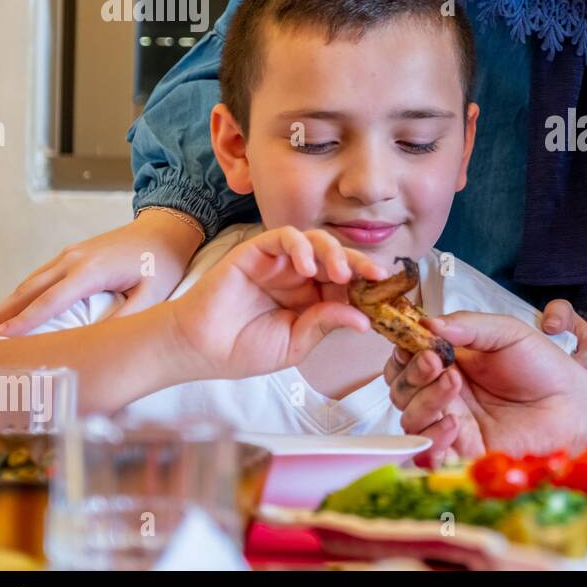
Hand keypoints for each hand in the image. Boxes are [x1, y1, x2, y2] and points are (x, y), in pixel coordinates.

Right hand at [0, 209, 205, 339]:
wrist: (166, 228)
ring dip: (4, 305)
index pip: (51, 301)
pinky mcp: (71, 255)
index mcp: (92, 270)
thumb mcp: (156, 293)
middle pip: (28, 290)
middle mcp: (74, 259)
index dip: (24, 321)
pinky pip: (40, 278)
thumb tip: (103, 342)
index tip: (0, 337)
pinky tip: (8, 310)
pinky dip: (20, 295)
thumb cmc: (163, 261)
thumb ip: (130, 317)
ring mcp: (70, 254)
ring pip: (29, 283)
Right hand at [166, 226, 385, 380]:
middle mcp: (300, 276)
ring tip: (340, 275)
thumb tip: (363, 320)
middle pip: (338, 258)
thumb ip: (324, 326)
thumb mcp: (294, 344)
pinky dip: (301, 246)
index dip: (367, 285)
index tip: (388, 293)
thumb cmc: (242, 349)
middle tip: (375, 276)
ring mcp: (280, 262)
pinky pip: (285, 237)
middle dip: (360, 264)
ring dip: (335, 253)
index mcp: (312, 298)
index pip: (348, 284)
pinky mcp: (257, 250)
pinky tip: (307, 267)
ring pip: (316, 241)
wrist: (198, 348)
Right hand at [385, 311, 586, 474]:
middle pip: (401, 387)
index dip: (405, 349)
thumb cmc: (545, 368)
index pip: (408, 357)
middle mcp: (447, 393)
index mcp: (453, 362)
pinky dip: (431, 437)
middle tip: (436, 360)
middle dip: (412, 372)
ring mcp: (452, 424)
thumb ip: (469, 325)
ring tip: (455, 384)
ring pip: (409, 417)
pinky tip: (454, 423)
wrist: (575, 409)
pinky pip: (427, 453)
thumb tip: (427, 323)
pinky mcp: (462, 453)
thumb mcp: (509, 333)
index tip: (418, 340)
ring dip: (424, 398)